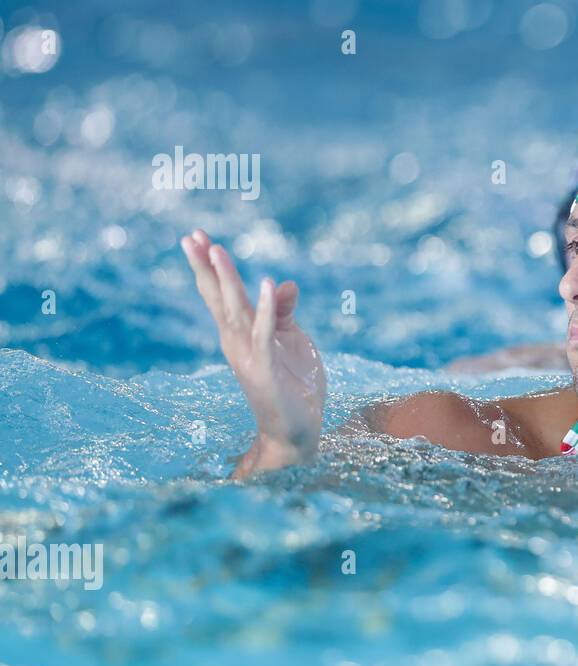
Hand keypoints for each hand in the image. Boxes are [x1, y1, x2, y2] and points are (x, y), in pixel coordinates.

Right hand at [180, 229, 326, 468]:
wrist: (297, 429)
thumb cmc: (293, 384)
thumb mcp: (293, 340)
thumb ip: (285, 312)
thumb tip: (285, 284)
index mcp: (242, 333)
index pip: (221, 293)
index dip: (210, 266)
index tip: (197, 236)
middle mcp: (237, 341)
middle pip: (218, 298)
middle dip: (205, 267)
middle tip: (190, 236)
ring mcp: (248, 355)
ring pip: (235, 310)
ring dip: (227, 281)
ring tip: (216, 251)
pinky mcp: (266, 368)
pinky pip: (265, 333)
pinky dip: (267, 309)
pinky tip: (267, 284)